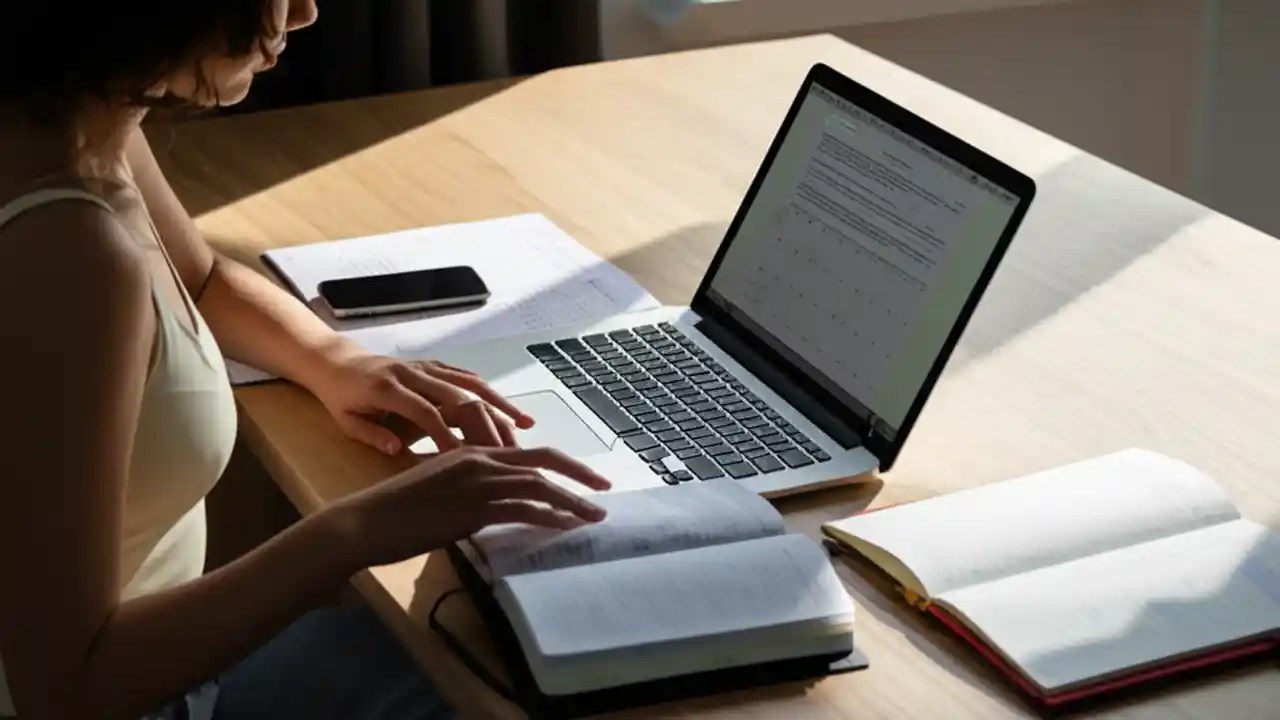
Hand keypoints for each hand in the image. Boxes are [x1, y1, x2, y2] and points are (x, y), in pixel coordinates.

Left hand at [306, 350, 534, 453]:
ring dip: (500, 404)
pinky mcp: (434, 365)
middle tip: (508, 449)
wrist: (336, 361)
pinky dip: (490, 392)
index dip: (445, 434)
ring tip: (526, 424)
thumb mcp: (346, 421)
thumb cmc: (341, 397)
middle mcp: (413, 373)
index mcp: (387, 388)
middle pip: (457, 396)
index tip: (463, 457)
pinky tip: (510, 410)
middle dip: (486, 423)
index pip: (424, 411)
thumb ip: (372, 436)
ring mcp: (426, 366)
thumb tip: (397, 450)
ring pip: (470, 384)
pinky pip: (466, 377)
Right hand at [330, 446, 611, 567]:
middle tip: (604, 487)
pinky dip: (549, 518)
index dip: (558, 463)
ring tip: (594, 515)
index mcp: (470, 451)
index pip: (525, 452)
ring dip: (572, 501)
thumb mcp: (438, 488)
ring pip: (538, 486)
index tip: (580, 477)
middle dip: (578, 472)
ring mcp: (476, 482)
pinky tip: (565, 527)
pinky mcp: (472, 507)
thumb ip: (468, 488)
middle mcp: (478, 460)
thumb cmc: (396, 510)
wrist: (365, 521)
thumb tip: (493, 503)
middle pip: (542, 459)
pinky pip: (522, 510)